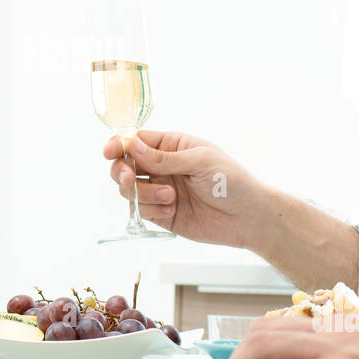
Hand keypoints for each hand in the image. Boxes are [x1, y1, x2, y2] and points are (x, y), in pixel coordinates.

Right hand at [102, 130, 272, 249]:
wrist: (249, 218)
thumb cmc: (232, 181)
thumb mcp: (199, 162)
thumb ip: (163, 157)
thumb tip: (131, 145)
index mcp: (171, 146)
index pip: (135, 141)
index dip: (118, 144)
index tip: (110, 151)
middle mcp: (162, 167)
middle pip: (124, 165)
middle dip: (122, 172)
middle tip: (130, 180)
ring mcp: (160, 190)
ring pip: (129, 190)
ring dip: (143, 195)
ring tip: (170, 198)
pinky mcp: (162, 214)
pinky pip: (141, 211)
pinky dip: (152, 210)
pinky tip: (172, 209)